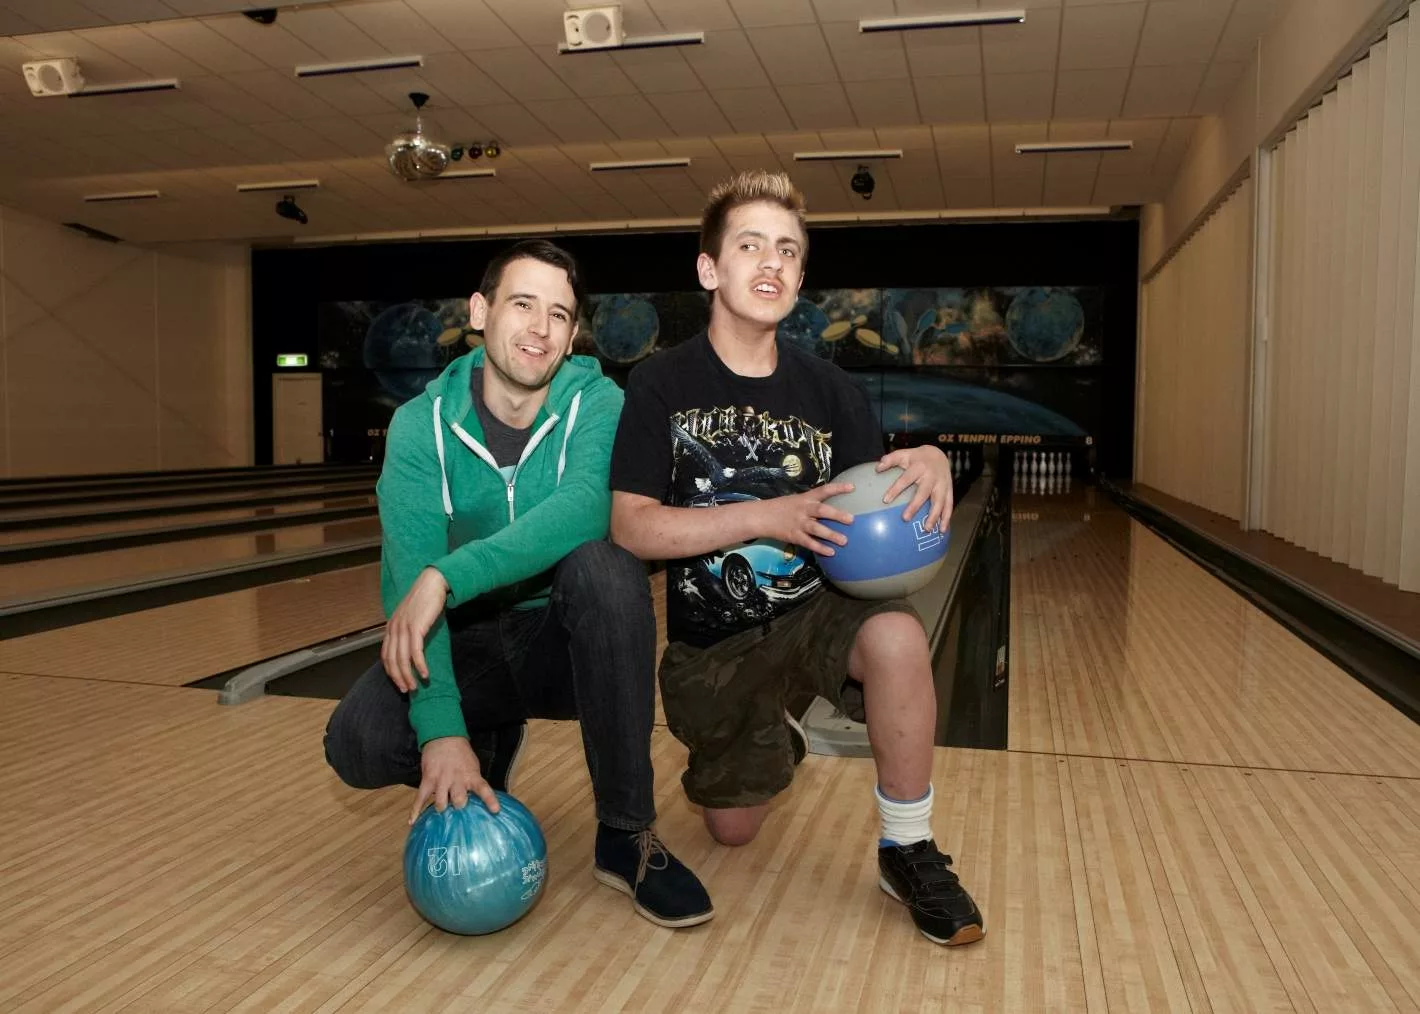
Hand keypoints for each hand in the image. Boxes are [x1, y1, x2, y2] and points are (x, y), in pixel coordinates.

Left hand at [383, 567, 449, 692]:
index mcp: (391, 627)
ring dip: (408, 675)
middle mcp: (394, 628)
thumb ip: (407, 630)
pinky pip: (416, 651)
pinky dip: (419, 665)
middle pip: (392, 660)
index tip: (399, 682)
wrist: (432, 583)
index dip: (391, 672)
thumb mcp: (411, 617)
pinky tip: (425, 674)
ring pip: (402, 658)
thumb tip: (410, 646)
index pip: (386, 655)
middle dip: (398, 678)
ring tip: (415, 686)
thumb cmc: (424, 600)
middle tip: (406, 690)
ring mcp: (404, 628)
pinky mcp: (416, 627)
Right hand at [410, 736, 498, 824]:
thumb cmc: (461, 754)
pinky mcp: (428, 780)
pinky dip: (416, 810)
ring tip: (443, 809)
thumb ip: (473, 782)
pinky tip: (412, 821)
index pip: (484, 788)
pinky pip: (421, 797)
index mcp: (471, 776)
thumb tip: (477, 800)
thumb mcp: (473, 766)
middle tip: (458, 809)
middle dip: (459, 808)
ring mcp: (441, 780)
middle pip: (459, 801)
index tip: (495, 810)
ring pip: (441, 802)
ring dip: (442, 808)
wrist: (444, 737)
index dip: (490, 800)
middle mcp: (457, 779)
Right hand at [756, 482, 856, 555]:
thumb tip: (830, 509)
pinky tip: (831, 552)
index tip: (852, 487)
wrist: (761, 517)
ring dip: (831, 535)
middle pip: (822, 511)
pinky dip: (820, 548)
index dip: (838, 488)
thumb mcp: (796, 501)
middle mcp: (803, 510)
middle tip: (851, 520)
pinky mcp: (794, 536)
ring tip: (844, 541)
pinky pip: (809, 543)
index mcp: (805, 498)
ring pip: (817, 529)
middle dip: (837, 515)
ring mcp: (799, 523)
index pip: (823, 490)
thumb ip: (811, 504)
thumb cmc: (781, 508)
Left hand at [876, 446, 952, 532]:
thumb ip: (890, 459)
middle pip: (923, 492)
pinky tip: (942, 530)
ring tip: (927, 529)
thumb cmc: (917, 457)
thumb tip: (877, 468)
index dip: (896, 489)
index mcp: (919, 467)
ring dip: (934, 516)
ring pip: (939, 501)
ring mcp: (942, 484)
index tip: (886, 501)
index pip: (906, 479)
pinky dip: (947, 518)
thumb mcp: (904, 454)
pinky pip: (949, 505)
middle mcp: (932, 476)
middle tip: (905, 518)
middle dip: (915, 506)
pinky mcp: (949, 490)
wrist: (939, 454)